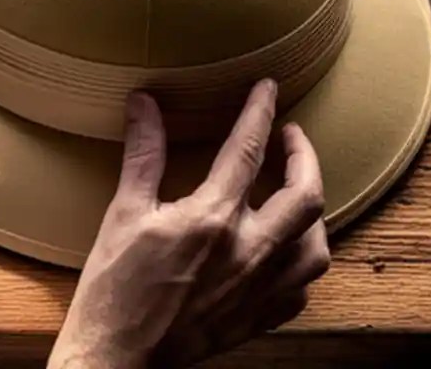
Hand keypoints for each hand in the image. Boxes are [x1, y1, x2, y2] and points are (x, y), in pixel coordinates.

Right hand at [49, 79, 331, 368]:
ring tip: (294, 192)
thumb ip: (144, 154)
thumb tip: (144, 103)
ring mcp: (259, 290)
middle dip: (305, 155)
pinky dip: (300, 262)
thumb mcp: (123, 212)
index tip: (268, 89)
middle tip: (291, 136)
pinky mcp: (257, 319)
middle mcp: (248, 252)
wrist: (118, 357)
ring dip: (311, 211)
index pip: (249, 149)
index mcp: (212, 219)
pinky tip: (285, 250)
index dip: (261, 111)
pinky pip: (301, 289)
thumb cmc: (114, 287)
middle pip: (306, 194)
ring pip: (316, 245)